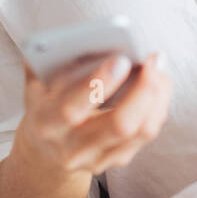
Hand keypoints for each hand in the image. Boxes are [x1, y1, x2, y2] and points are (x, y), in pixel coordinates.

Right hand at [16, 52, 172, 177]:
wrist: (46, 152)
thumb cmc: (45, 105)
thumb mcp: (37, 84)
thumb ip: (50, 62)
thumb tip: (84, 38)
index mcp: (46, 125)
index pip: (71, 109)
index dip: (97, 84)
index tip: (121, 59)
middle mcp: (72, 148)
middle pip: (120, 125)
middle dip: (143, 90)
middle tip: (153, 59)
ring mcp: (98, 159)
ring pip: (142, 130)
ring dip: (158, 94)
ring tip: (159, 66)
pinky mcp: (118, 159)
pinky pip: (148, 132)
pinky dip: (158, 103)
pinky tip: (159, 82)